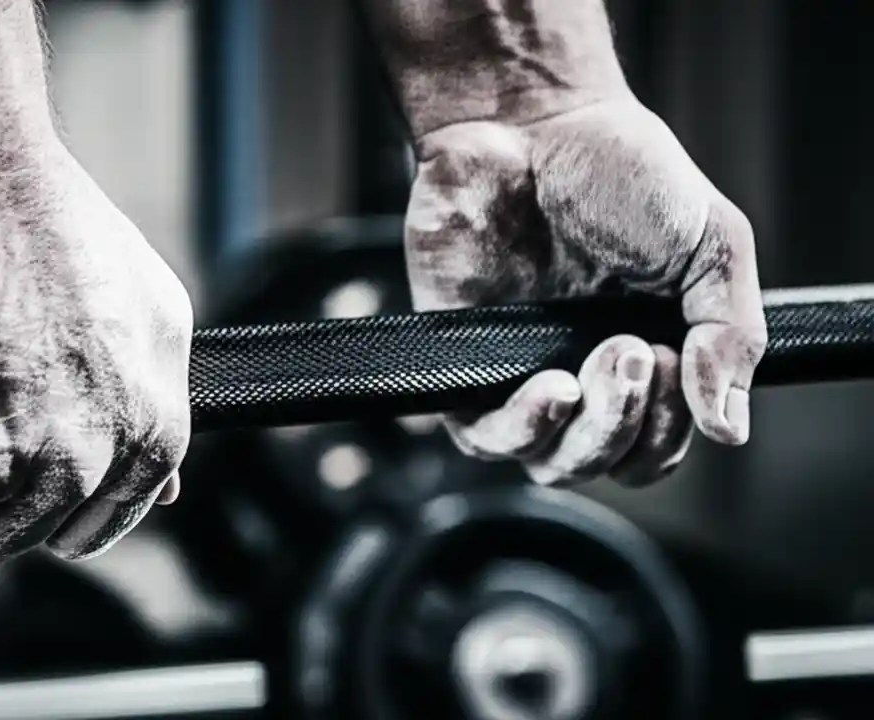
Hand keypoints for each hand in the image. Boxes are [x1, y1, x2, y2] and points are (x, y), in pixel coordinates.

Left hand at [405, 98, 765, 486]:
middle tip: (636, 352)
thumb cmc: (618, 175)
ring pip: (550, 460)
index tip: (678, 358)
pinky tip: (551, 390)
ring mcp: (520, 369)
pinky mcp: (463, 361)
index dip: (672, 429)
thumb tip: (729, 429)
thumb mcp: (710, 248)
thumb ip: (730, 337)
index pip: (658, 444)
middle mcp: (580, 373)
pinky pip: (483, 436)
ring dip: (588, 433)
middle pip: (606, 461)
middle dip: (631, 425)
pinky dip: (521, 430)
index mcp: (642, 357)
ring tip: (601, 363)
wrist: (529, 125)